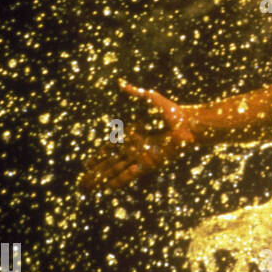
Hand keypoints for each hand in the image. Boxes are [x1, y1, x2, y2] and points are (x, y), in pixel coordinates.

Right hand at [79, 80, 198, 190]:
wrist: (189, 124)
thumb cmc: (172, 112)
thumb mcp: (151, 99)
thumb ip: (135, 93)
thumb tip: (121, 83)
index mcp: (132, 135)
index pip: (110, 148)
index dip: (98, 156)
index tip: (87, 164)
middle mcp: (135, 148)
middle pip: (110, 163)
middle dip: (96, 172)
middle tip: (83, 182)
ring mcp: (142, 157)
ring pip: (117, 171)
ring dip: (103, 179)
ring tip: (89, 188)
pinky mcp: (150, 163)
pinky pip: (131, 175)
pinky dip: (119, 180)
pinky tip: (107, 188)